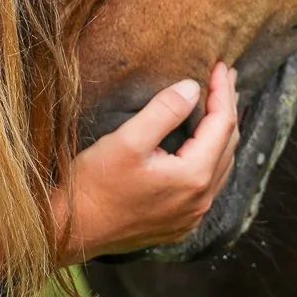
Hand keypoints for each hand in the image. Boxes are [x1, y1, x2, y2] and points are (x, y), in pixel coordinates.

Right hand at [65, 62, 239, 259]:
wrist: (69, 231)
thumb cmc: (94, 186)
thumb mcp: (128, 140)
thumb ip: (164, 111)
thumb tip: (193, 88)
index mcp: (193, 178)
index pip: (222, 125)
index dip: (222, 92)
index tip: (220, 65)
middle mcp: (199, 201)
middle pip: (227, 144)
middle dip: (227, 107)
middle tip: (225, 77)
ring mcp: (190, 217)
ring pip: (221, 167)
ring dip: (222, 133)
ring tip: (220, 104)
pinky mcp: (178, 224)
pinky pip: (208, 185)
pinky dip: (212, 157)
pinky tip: (204, 145)